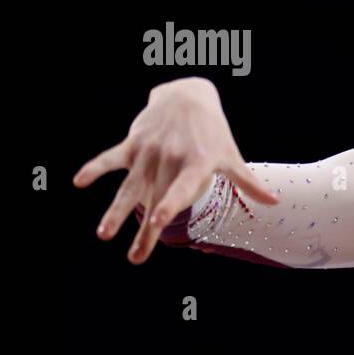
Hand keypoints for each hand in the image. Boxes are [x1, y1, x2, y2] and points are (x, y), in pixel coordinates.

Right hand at [73, 77, 279, 263]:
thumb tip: (276, 202)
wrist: (189, 95)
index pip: (182, 189)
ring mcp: (150, 152)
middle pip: (155, 200)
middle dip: (144, 231)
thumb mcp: (231, 155)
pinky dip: (94, 168)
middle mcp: (171, 159)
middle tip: (136, 259)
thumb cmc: (214, 131)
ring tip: (103, 235)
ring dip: (114, 211)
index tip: (156, 223)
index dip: (170, 205)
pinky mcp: (133, 143)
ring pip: (129, 186)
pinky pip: (110, 158)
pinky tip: (77, 182)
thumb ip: (248, 182)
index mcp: (197, 164)